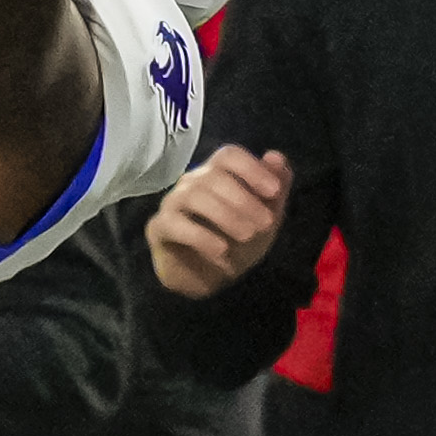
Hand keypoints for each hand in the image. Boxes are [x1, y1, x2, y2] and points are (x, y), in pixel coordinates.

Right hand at [146, 144, 289, 295]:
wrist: (209, 280)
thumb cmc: (237, 243)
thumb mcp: (267, 218)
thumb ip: (276, 188)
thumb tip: (275, 157)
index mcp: (218, 174)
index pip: (229, 155)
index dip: (252, 169)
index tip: (274, 191)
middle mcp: (192, 182)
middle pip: (213, 175)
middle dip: (244, 199)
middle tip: (265, 223)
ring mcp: (172, 203)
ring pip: (194, 195)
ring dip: (226, 215)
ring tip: (247, 236)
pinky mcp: (159, 228)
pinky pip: (174, 223)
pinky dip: (200, 236)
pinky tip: (221, 250)